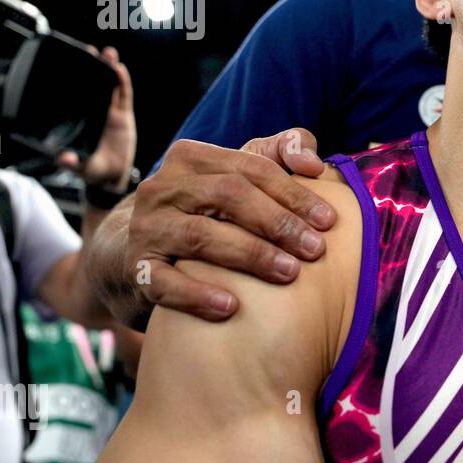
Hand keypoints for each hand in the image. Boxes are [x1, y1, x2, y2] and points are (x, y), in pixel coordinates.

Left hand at [57, 46, 135, 189]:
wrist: (115, 178)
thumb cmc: (92, 171)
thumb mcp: (82, 167)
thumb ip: (73, 163)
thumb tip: (64, 159)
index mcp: (78, 120)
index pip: (75, 95)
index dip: (74, 78)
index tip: (69, 62)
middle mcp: (91, 112)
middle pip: (92, 84)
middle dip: (91, 66)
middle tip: (90, 50)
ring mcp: (108, 113)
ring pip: (109, 86)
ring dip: (109, 69)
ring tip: (109, 54)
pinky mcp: (124, 117)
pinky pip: (124, 96)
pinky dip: (123, 83)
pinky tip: (120, 70)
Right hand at [127, 128, 335, 320]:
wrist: (134, 255)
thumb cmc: (205, 213)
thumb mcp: (235, 177)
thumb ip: (278, 155)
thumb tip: (315, 162)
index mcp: (192, 158)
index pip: (251, 168)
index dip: (293, 193)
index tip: (329, 220)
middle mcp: (163, 186)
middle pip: (228, 195)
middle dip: (278, 222)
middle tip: (315, 250)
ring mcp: (146, 227)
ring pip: (201, 235)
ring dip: (251, 255)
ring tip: (289, 273)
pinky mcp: (135, 268)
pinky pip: (165, 282)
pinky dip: (197, 294)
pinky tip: (232, 308)